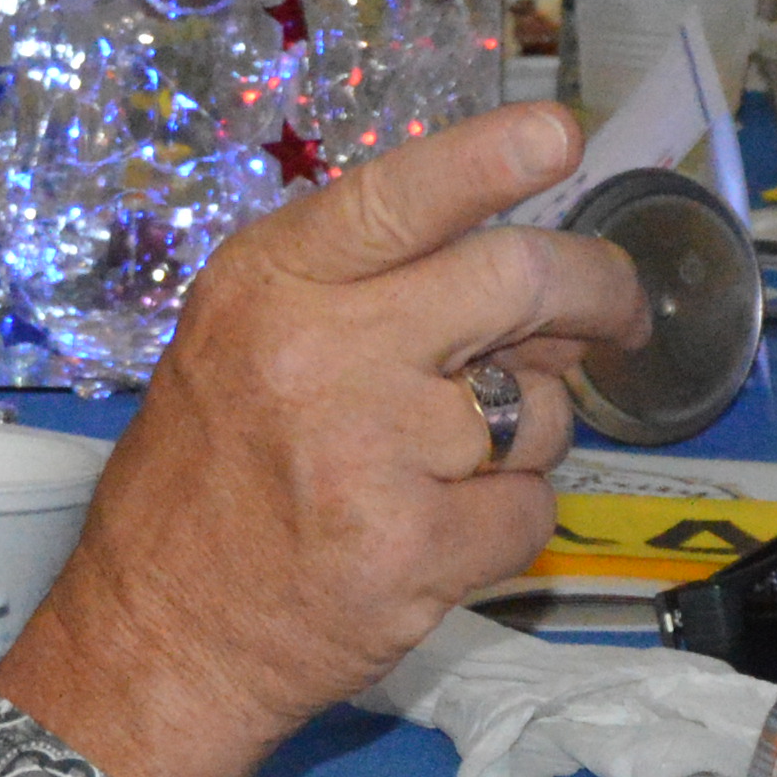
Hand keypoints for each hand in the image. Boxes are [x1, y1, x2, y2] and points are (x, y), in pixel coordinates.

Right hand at [0, 102, 648, 776]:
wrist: (156, 639)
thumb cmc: (205, 485)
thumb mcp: (242, 342)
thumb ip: (366, 290)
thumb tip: (528, 276)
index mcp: (270, 284)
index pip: (400, 193)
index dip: (493, 158)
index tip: (561, 136)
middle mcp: (320, 352)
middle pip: (519, 280)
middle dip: (599, 290)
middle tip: (620, 312)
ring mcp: (370, 454)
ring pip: (540, 407)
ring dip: (532, 432)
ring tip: (457, 463)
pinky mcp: (412, 551)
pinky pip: (530, 510)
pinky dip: (512, 521)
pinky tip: (446, 532)